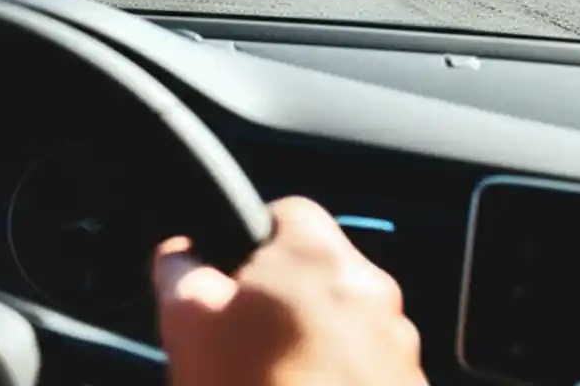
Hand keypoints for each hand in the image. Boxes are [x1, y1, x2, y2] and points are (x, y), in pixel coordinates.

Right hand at [153, 197, 426, 385]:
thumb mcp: (185, 321)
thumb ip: (179, 266)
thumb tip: (182, 251)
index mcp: (318, 258)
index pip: (286, 211)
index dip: (249, 241)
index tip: (230, 280)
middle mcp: (374, 294)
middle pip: (319, 270)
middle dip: (282, 296)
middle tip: (242, 337)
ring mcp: (401, 348)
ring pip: (346, 321)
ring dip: (314, 339)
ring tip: (272, 379)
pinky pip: (368, 367)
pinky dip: (338, 378)